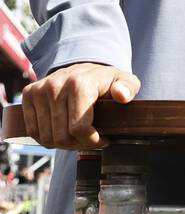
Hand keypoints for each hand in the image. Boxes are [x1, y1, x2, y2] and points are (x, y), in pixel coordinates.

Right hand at [21, 62, 140, 149]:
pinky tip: (62, 131)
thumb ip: (128, 88)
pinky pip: (33, 130)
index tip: (103, 139)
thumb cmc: (108, 81)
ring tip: (78, 135)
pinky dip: (47, 137)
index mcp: (80, 83)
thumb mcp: (126, 82)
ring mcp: (40, 90)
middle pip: (62, 136)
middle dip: (79, 144)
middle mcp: (56, 85)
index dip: (92, 141)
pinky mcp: (28, 94)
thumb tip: (122, 95)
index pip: (79, 128)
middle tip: (91, 140)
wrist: (85, 69)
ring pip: (47, 137)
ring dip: (64, 143)